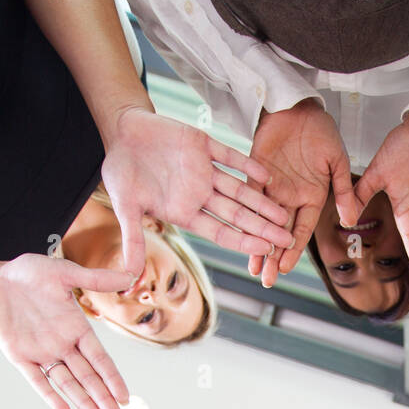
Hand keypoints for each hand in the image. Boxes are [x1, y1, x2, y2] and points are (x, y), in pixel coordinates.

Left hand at [0, 254, 131, 408]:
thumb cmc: (29, 273)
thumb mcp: (65, 273)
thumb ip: (96, 279)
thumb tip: (129, 277)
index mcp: (76, 328)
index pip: (100, 359)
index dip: (113, 378)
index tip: (126, 397)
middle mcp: (62, 345)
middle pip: (88, 378)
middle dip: (103, 400)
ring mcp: (41, 353)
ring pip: (67, 383)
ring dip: (83, 402)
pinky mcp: (18, 356)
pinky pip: (36, 379)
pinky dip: (49, 394)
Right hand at [102, 106, 293, 273]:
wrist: (121, 132)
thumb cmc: (120, 171)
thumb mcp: (125, 206)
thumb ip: (133, 238)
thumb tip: (128, 276)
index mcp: (185, 212)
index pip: (220, 231)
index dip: (243, 241)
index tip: (266, 249)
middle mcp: (199, 194)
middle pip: (237, 215)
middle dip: (262, 227)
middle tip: (288, 238)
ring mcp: (204, 170)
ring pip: (239, 189)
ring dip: (261, 201)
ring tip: (285, 213)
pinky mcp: (204, 145)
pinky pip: (230, 157)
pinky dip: (247, 164)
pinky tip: (267, 176)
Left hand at [246, 100, 359, 285]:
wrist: (300, 105)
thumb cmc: (322, 130)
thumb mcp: (338, 161)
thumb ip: (343, 190)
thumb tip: (351, 219)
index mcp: (312, 197)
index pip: (302, 230)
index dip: (293, 249)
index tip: (285, 268)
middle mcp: (291, 196)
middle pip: (280, 232)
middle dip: (272, 256)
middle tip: (265, 279)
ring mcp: (272, 185)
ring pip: (261, 220)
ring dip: (255, 242)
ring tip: (250, 267)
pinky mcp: (254, 171)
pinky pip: (248, 196)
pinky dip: (243, 213)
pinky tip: (236, 231)